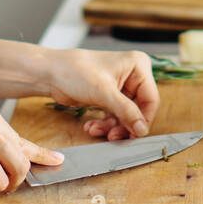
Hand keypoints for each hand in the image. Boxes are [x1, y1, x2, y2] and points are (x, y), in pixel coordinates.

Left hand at [41, 49, 160, 140]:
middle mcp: (133, 75)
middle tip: (113, 137)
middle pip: (138, 109)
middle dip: (124, 125)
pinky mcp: (109, 96)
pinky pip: (114, 116)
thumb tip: (142, 129)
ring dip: (112, 127)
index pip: (151, 99)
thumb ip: (126, 111)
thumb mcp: (104, 92)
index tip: (135, 135)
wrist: (51, 73)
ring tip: (96, 131)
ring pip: (126, 115)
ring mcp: (121, 86)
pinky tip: (91, 126)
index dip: (144, 119)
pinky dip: (104, 124)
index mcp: (138, 66)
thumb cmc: (76, 71)